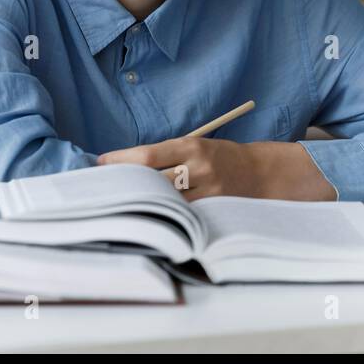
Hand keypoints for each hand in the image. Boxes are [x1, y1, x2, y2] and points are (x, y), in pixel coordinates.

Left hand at [96, 138, 336, 202]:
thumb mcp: (197, 145)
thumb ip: (167, 155)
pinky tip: (146, 216)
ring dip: (139, 202)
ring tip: (120, 201)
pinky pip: (179, 217)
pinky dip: (161, 216)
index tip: (100, 162)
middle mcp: (199, 170)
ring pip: (163, 203)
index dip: (120, 160)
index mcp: (193, 147)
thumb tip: (124, 164)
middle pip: (150, 181)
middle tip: (103, 185)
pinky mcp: (211, 213)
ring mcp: (207, 195)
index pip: (147, 156)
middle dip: (124, 183)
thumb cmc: (221, 157)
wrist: (262, 174)